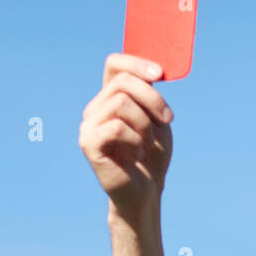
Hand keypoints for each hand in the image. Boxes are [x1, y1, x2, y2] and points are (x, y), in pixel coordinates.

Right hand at [78, 52, 174, 218]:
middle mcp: (96, 108)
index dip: (136, 62)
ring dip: (145, 123)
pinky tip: (136, 154)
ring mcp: (89, 125)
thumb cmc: (152, 156)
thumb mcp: (158, 119)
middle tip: (167, 119)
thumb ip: (151, 94)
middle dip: (152, 98)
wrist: (146, 192)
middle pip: (123, 81)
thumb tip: (154, 70)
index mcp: (111, 99)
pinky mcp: (89, 143)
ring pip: (121, 102)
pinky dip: (135, 140)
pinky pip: (117, 126)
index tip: (160, 74)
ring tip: (146, 143)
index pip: (115, 64)